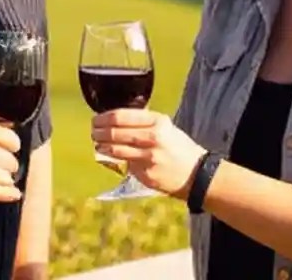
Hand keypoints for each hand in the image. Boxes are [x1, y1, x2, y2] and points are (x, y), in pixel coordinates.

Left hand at [92, 109, 206, 198]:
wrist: (197, 174)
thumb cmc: (178, 148)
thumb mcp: (166, 128)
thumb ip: (144, 123)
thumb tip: (116, 119)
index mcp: (158, 122)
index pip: (122, 116)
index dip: (104, 118)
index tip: (96, 119)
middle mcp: (153, 138)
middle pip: (115, 132)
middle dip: (99, 132)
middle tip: (94, 131)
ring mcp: (149, 158)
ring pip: (115, 150)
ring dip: (102, 146)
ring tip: (98, 144)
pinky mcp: (146, 174)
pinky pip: (125, 164)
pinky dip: (115, 159)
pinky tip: (112, 156)